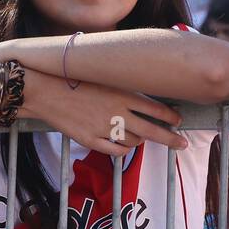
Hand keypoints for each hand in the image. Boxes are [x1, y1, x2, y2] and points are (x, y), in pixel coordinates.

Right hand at [24, 70, 186, 156]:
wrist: (46, 89)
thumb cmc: (75, 78)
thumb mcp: (106, 77)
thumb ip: (124, 88)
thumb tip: (142, 92)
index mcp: (124, 94)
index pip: (156, 108)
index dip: (170, 117)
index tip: (178, 121)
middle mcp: (117, 113)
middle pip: (153, 130)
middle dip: (171, 139)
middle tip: (182, 144)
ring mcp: (104, 128)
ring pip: (134, 142)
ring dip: (141, 140)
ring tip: (142, 138)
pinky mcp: (91, 140)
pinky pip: (115, 151)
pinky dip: (123, 150)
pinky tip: (125, 147)